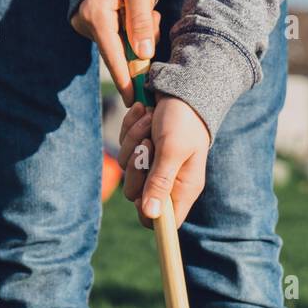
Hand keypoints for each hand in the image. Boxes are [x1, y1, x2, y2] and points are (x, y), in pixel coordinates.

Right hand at [71, 0, 159, 105]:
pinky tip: (130, 9)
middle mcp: (86, 24)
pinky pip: (114, 34)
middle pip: (118, 52)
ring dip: (135, 33)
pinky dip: (127, 27)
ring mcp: (84, 24)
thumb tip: (144, 56)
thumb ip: (141, 21)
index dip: (125, 81)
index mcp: (97, 17)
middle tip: (152, 16)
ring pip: (118, 43)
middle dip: (139, 45)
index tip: (133, 100)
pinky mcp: (88, 22)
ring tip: (142, 6)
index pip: (113, 57)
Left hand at [118, 96, 209, 227]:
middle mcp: (169, 181)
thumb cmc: (183, 118)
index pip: (165, 223)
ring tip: (148, 119)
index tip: (141, 194)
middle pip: (137, 196)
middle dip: (136, 168)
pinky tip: (142, 113)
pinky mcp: (143, 149)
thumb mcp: (172, 150)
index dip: (148, 214)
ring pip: (127, 170)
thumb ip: (160, 182)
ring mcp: (154, 165)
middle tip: (147, 143)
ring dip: (132, 142)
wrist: (183, 85)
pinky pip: (124, 150)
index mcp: (183, 188)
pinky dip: (129, 130)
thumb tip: (151, 215)